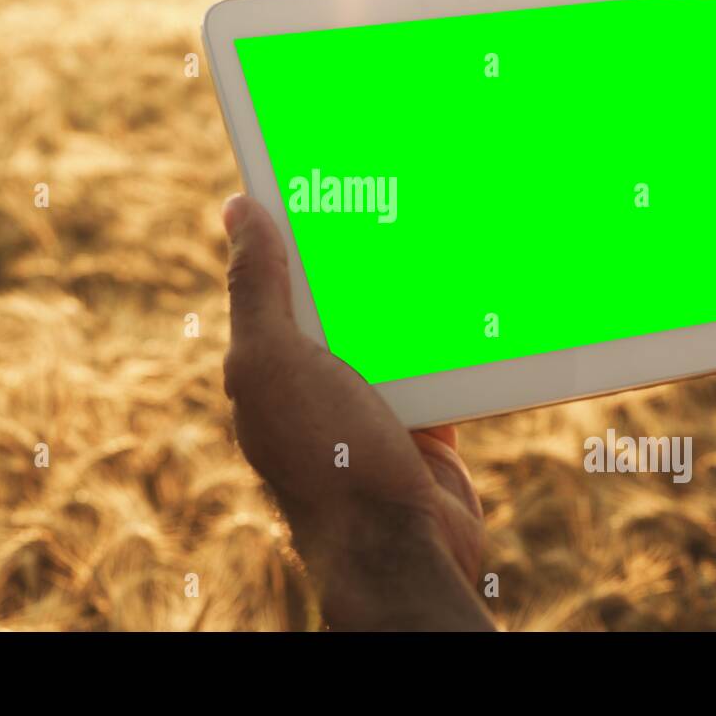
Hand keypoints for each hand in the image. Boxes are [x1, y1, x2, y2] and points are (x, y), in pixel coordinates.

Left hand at [220, 194, 493, 629]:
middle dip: (363, 251)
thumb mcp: (272, 362)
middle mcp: (314, 380)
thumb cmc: (324, 457)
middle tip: (400, 182)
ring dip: (415, 292)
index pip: (276, 277)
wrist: (400, 548)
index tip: (322, 167)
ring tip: (446, 223)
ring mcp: (370, 403)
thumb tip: (236, 207)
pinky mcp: (423, 422)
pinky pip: (440, 364)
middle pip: (340, 297)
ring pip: (394, 327)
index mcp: (267, 361)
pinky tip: (479, 294)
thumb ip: (256, 289)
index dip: (291, 225)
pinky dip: (456, 338)